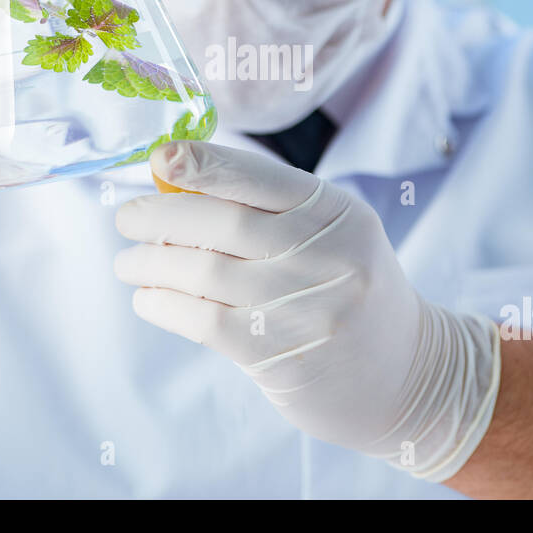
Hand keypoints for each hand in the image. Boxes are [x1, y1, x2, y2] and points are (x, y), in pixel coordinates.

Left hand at [115, 141, 502, 479]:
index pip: (258, 176)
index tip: (159, 158)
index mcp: (338, 212)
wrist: (406, 375)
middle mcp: (326, 254)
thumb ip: (269, 209)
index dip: (201, 164)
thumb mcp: (332, 235)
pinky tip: (149, 298)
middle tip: (126, 217)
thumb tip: (176, 180)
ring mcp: (305, 306)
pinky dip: (164, 304)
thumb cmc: (348, 291)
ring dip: (151, 263)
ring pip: (204, 272)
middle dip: (160, 216)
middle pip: (222, 223)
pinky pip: (203, 320)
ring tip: (129, 263)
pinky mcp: (280, 354)